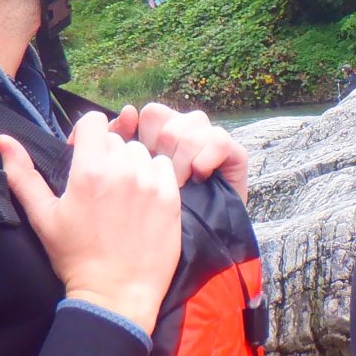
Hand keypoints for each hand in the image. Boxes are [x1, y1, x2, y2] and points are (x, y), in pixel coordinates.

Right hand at [0, 111, 179, 333]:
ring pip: (140, 152)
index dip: (84, 134)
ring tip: (120, 194)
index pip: (93, 120)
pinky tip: (141, 199)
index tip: (80, 155)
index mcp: (89, 171)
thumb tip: (2, 139)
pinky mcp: (172, 198)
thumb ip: (22, 174)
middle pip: (116, 139)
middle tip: (99, 185)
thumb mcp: (43, 217)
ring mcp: (151, 184)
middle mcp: (123, 170)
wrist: (116, 295)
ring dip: (130, 165)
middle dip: (105, 155)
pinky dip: (153, 177)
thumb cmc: (75, 257)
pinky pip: (163, 168)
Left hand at [110, 101, 250, 200]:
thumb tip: (127, 112)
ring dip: (182, 160)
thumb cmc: (155, 211)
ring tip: (180, 184)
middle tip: (163, 179)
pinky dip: (204, 161)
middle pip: (171, 118)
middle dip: (160, 150)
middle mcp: (189, 129)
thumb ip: (119, 144)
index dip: (142, 135)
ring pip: (192, 126)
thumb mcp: (129, 177)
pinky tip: (199, 179)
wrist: (191, 243)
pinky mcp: (235, 153)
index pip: (151, 113)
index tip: (143, 166)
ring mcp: (212, 139)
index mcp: (164, 130)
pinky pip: (218, 141)